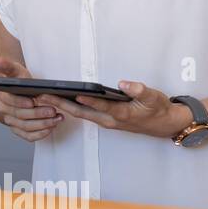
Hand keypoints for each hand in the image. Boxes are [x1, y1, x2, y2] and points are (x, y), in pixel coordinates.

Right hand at [0, 55, 61, 142]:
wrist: (17, 93)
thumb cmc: (17, 81)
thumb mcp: (15, 71)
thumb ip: (7, 66)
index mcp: (2, 96)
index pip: (9, 101)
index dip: (20, 102)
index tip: (33, 101)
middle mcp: (5, 111)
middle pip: (20, 116)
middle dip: (38, 114)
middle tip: (53, 110)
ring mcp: (11, 122)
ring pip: (26, 127)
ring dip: (43, 124)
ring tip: (57, 118)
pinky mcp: (19, 130)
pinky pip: (28, 136)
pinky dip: (40, 134)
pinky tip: (51, 128)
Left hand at [35, 80, 188, 138]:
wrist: (165, 124)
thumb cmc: (158, 109)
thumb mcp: (153, 97)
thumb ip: (139, 90)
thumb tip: (123, 84)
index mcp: (122, 114)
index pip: (100, 106)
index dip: (87, 100)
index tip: (71, 93)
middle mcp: (110, 120)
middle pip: (81, 112)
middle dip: (60, 104)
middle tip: (42, 96)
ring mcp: (106, 121)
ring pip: (80, 114)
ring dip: (61, 107)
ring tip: (44, 98)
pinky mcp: (105, 120)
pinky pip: (84, 115)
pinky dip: (70, 108)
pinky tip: (60, 102)